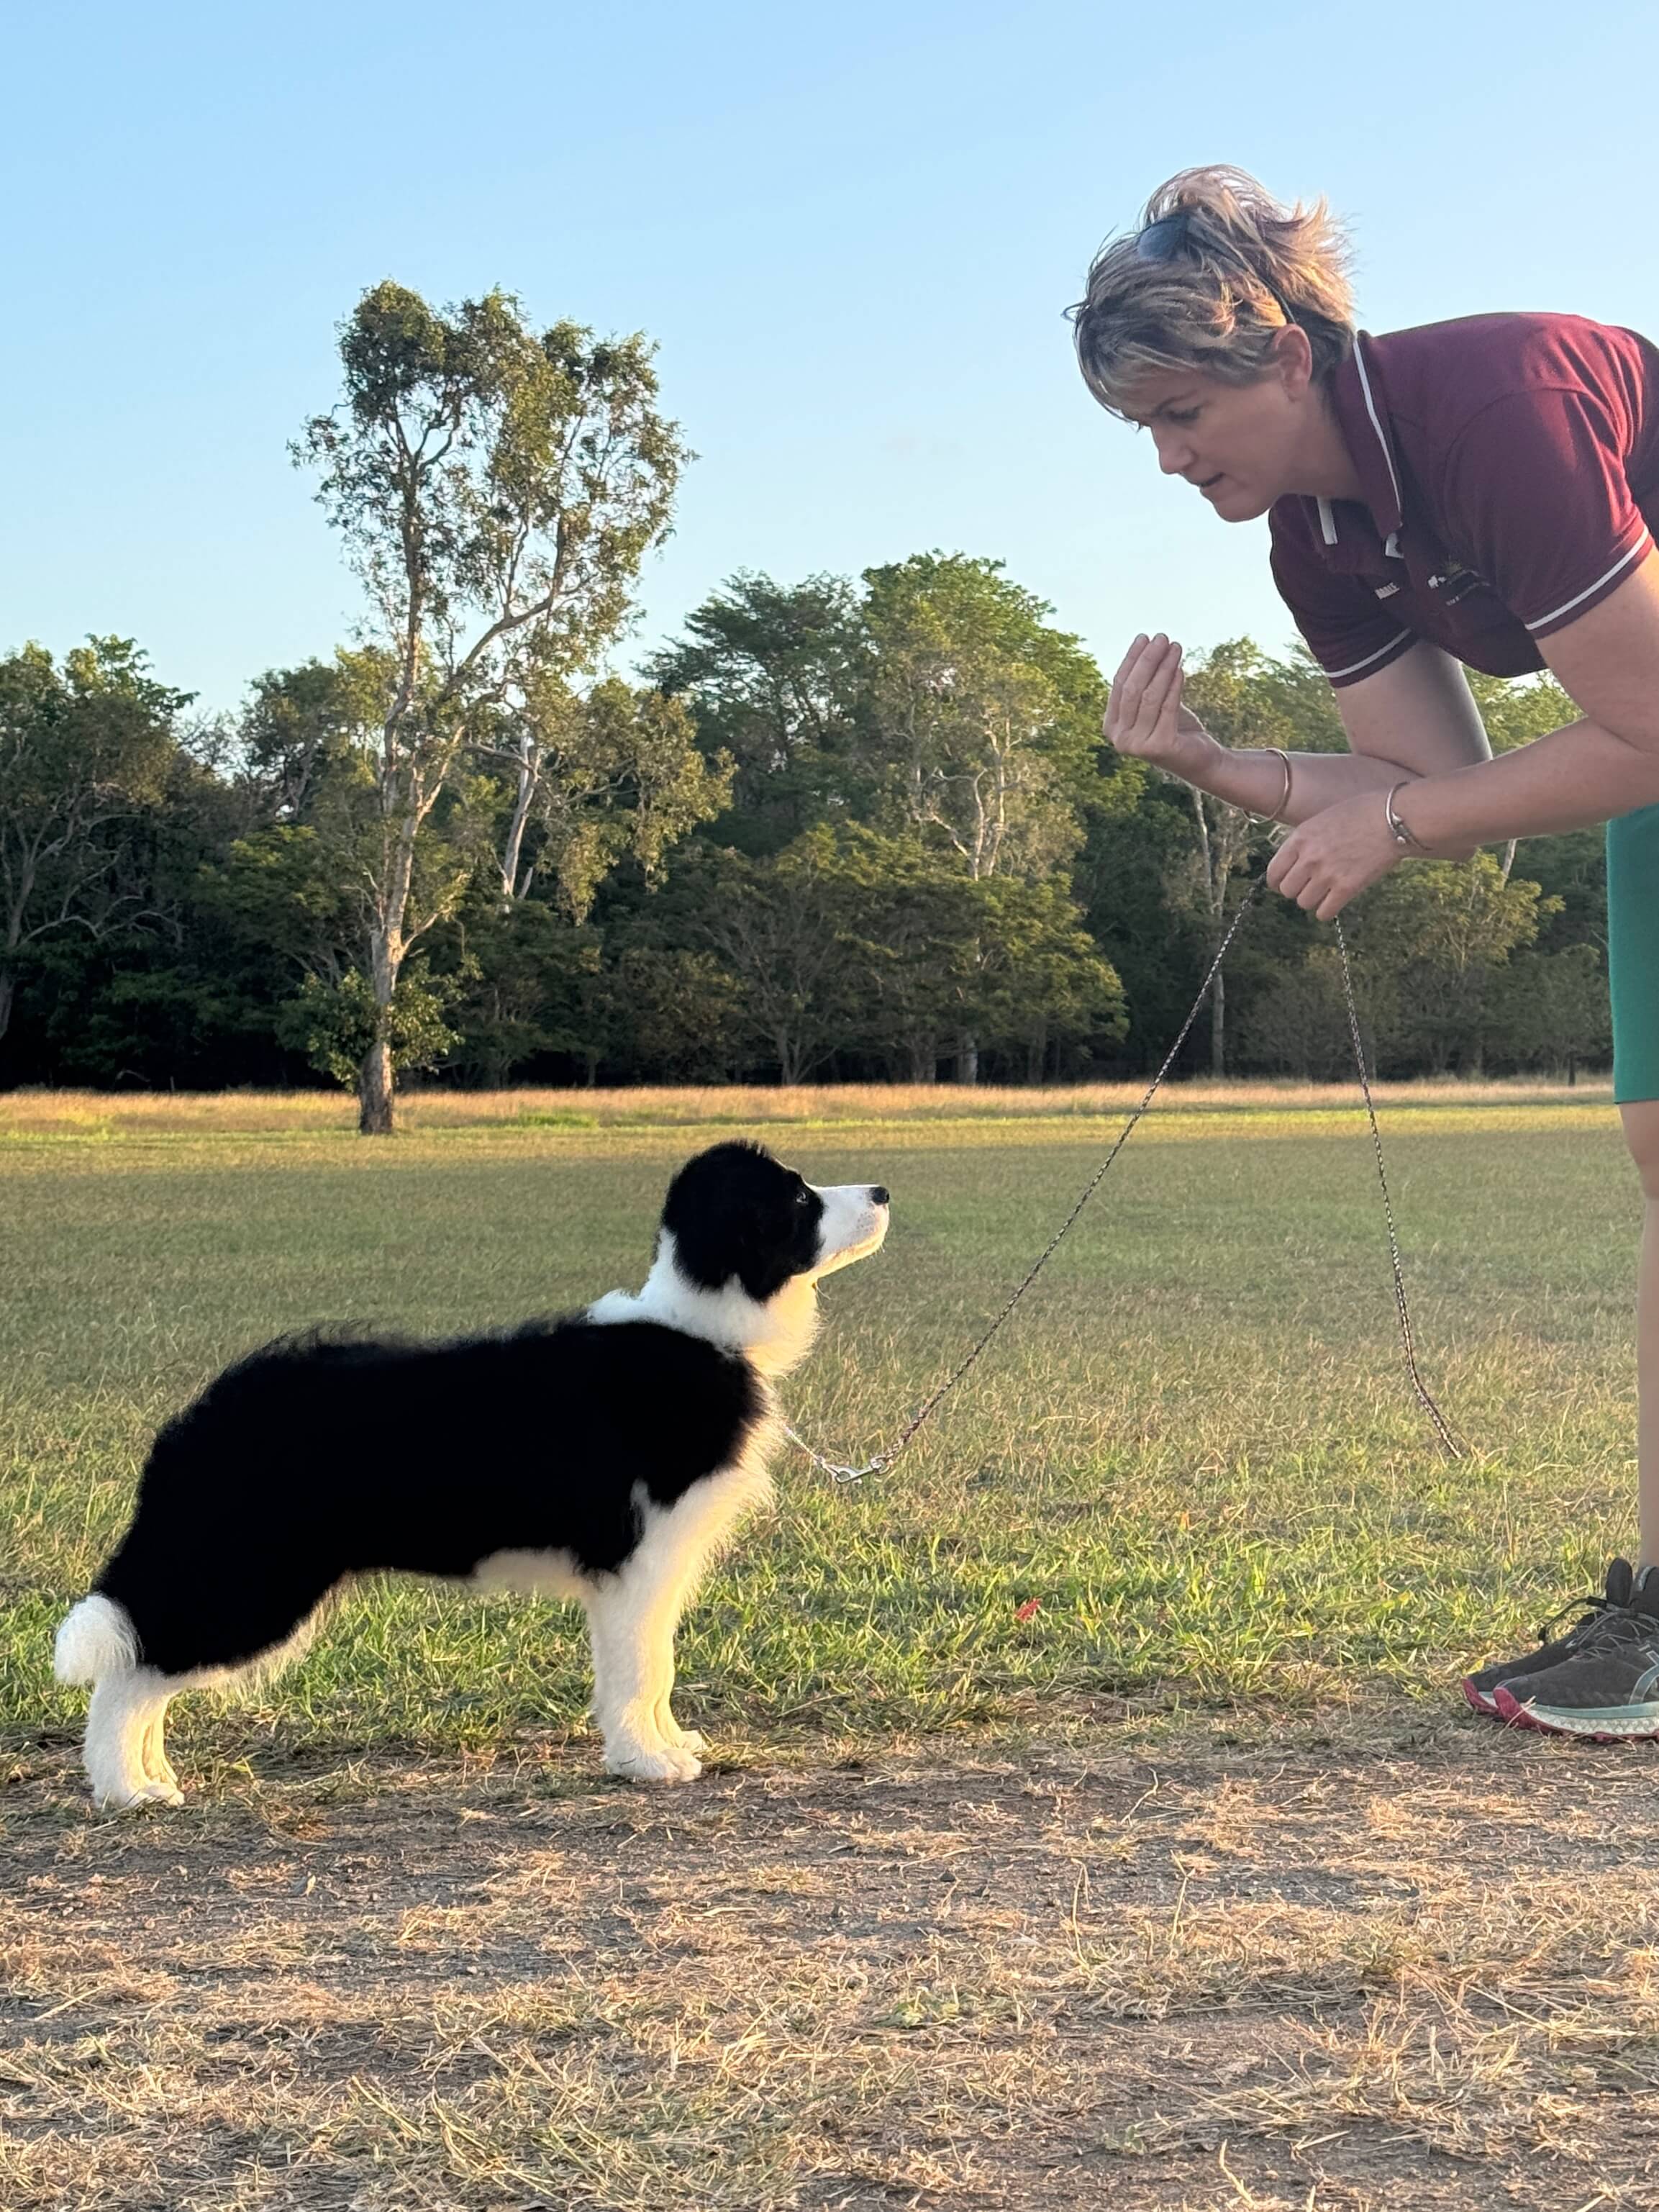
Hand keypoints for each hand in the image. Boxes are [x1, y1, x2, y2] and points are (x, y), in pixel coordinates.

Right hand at [1104, 634, 1217, 783]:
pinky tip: (1180, 668)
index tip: (1145, 637)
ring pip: (1149, 697)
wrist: (1201, 760)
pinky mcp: (1159, 747)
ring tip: (1175, 647)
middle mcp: (1119, 739)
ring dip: (1163, 668)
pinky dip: (1173, 685)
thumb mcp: (1156, 704)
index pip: (1119, 685)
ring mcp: (1137, 746)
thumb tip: (1146, 645)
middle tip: (1161, 637)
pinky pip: (1167, 707)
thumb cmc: (1177, 729)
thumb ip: (1145, 684)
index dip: (1131, 659)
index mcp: (1112, 727)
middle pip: (1132, 689)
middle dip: (1147, 660)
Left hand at [1266, 789, 1403, 918]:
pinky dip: (1326, 910)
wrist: (1394, 819)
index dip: (1278, 881)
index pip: (1274, 872)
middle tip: (1310, 886)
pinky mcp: (1347, 888)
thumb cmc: (1362, 813)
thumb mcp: (1323, 819)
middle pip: (1287, 891)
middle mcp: (1309, 858)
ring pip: (1304, 903)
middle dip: (1297, 890)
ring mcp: (1327, 874)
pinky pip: (1324, 912)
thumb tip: (1295, 861)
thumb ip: (1306, 841)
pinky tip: (1334, 902)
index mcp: (1300, 839)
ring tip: (1325, 891)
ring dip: (1313, 900)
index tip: (1286, 883)